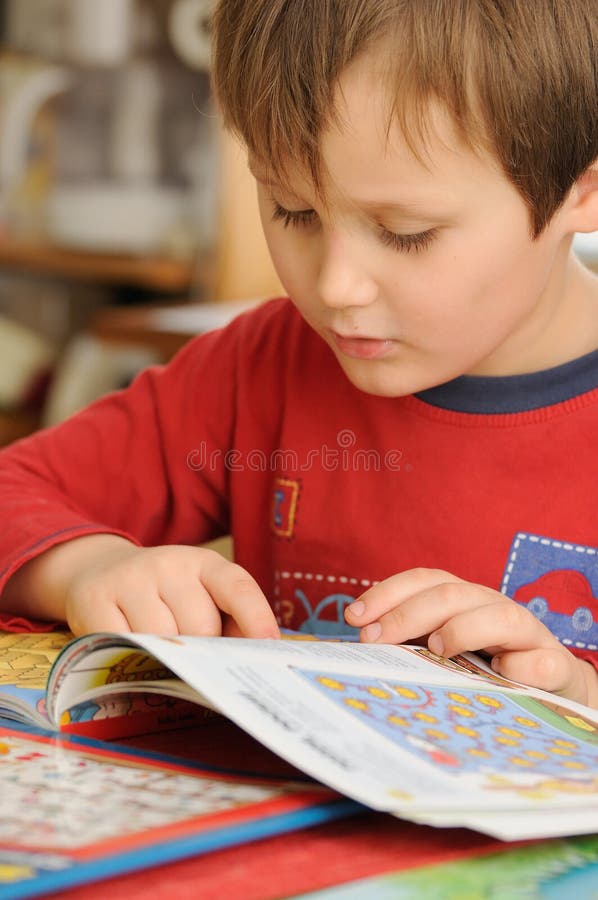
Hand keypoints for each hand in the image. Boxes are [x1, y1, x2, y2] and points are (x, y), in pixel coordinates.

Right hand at [63, 541, 279, 638]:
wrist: (100, 571)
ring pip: (162, 638)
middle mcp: (170, 564)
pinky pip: (123, 644)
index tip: (269, 644)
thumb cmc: (165, 596)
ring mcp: (131, 578)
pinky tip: (128, 645)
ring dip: (164, 655)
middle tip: (191, 651)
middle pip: (201, 626)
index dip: (257, 617)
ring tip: (158, 646)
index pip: (237, 587)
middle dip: (201, 650)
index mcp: (205, 563)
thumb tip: (255, 654)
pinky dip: (129, 655)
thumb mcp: (200, 596)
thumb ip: (230, 621)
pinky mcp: (95, 599)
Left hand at [344, 567, 597, 707]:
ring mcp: (527, 633)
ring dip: (463, 629)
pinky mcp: (554, 663)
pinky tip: (500, 675)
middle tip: (375, 639)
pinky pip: (541, 661)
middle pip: (450, 595)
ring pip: (500, 617)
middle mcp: (492, 606)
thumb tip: (362, 644)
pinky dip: (520, 667)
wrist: (551, 685)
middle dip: (406, 614)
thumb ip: (411, 642)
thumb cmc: (485, 665)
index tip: (355, 617)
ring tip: (436, 649)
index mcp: (462, 599)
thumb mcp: (444, 650)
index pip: (424, 580)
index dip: (387, 593)